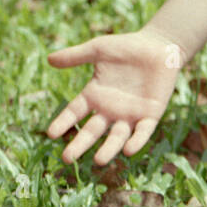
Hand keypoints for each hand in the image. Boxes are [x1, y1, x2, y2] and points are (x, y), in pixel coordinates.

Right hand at [46, 26, 184, 164]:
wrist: (158, 45)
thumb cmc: (126, 47)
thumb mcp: (98, 49)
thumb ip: (75, 56)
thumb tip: (49, 59)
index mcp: (95, 95)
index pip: (75, 112)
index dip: (64, 122)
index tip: (51, 134)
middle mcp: (110, 110)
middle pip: (92, 131)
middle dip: (81, 144)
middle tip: (68, 158)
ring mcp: (130, 114)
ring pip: (117, 137)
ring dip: (109, 149)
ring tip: (99, 160)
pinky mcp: (151, 115)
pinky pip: (142, 131)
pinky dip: (137, 141)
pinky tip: (129, 150)